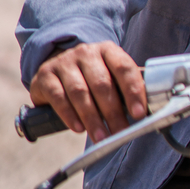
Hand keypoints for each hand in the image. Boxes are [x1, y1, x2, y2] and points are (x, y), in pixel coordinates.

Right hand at [30, 41, 145, 143]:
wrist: (55, 67)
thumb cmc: (90, 77)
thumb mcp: (109, 76)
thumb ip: (124, 90)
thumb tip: (144, 113)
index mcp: (108, 50)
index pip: (124, 68)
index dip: (133, 91)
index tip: (139, 114)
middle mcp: (86, 52)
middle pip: (102, 83)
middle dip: (113, 112)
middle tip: (120, 132)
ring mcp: (64, 62)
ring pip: (80, 92)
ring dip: (92, 118)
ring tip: (101, 138)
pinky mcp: (46, 76)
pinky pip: (59, 97)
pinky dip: (69, 115)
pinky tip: (79, 129)